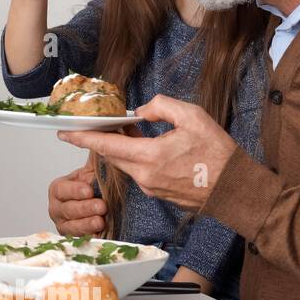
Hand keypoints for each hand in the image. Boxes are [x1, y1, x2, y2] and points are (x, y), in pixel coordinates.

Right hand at [48, 159, 106, 235]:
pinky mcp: (75, 238)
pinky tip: (99, 234)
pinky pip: (79, 240)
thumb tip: (95, 138)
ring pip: (71, 227)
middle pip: (67, 210)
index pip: (61, 190)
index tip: (88, 190)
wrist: (104, 205)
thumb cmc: (95, 187)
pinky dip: (89, 237)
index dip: (74, 190)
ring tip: (101, 221)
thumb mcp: (93, 169)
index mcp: (59, 189)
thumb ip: (93, 155)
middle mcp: (57, 208)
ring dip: (86, 224)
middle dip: (84, 208)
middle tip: (101, 206)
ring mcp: (65, 224)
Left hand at [58, 95, 236, 211]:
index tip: (64, 132)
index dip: (83, 137)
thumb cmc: (218, 153)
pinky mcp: (157, 192)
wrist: (235, 190)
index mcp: (150, 157)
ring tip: (129, 129)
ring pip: (124, 163)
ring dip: (121, 146)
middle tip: (96, 122)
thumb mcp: (193, 117)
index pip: (106, 145)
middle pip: (111, 154)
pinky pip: (137, 172)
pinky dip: (135, 157)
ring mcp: (150, 187)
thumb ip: (161, 107)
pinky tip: (146, 145)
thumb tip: (140, 112)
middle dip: (101, 138)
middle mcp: (144, 176)